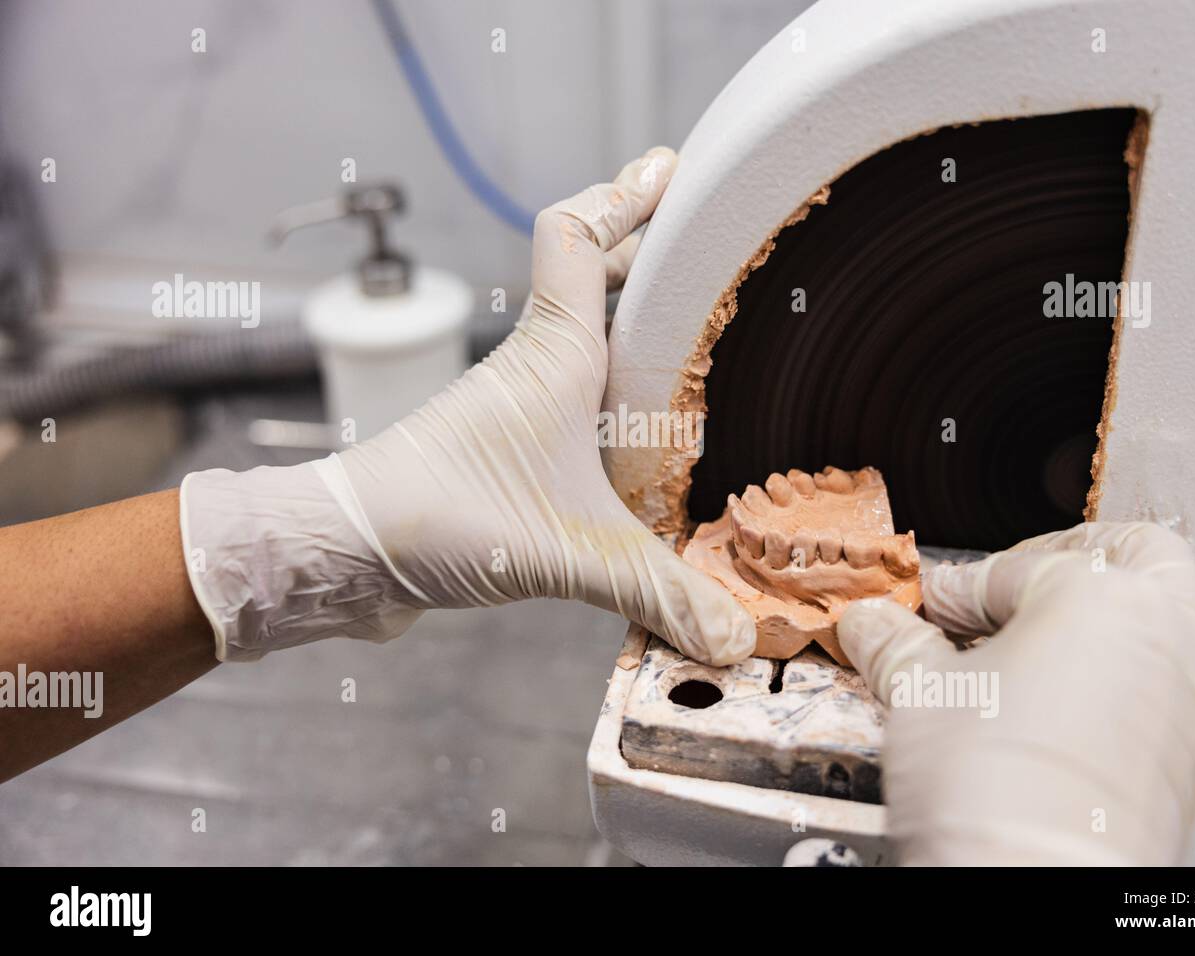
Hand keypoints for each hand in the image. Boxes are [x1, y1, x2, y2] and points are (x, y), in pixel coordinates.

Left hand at [182, 148, 755, 665]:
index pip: (579, 235)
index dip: (626, 194)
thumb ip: (659, 593)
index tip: (675, 172)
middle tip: (715, 252)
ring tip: (701, 333)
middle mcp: (538, 365)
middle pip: (597, 275)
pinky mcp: (511, 446)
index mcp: (555, 354)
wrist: (345, 550)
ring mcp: (520, 404)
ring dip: (634, 321)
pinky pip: (575, 392)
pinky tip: (647, 430)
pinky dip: (614, 387)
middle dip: (652, 254)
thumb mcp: (568, 554)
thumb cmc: (438, 518)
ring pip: (587, 335)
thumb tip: (736, 639)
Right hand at [836, 522, 1194, 864]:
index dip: (956, 589)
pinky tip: (1103, 698)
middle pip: (1139, 553)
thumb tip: (871, 624)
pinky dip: (1157, 670)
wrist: (1044, 890)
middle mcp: (1166, 631)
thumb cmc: (996, 797)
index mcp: (1095, 595)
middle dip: (1074, 556)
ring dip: (1146, 604)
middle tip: (1019, 579)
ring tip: (1091, 623)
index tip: (927, 607)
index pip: (1010, 569)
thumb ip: (896, 645)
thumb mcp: (919, 698)